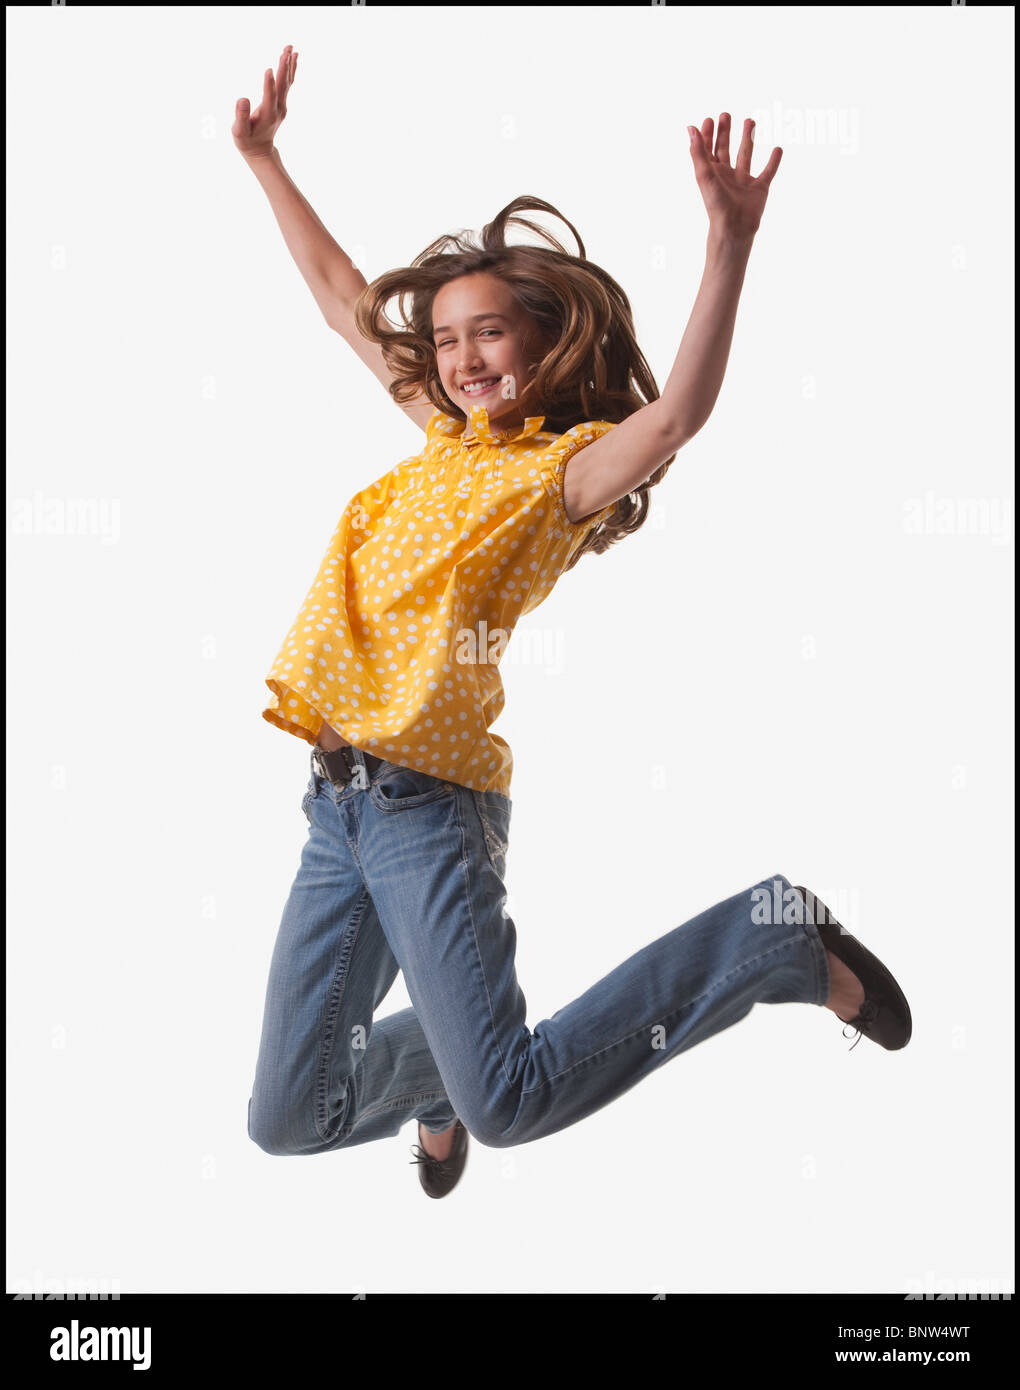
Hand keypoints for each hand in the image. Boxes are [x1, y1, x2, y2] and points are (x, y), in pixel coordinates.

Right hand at [232, 45, 297, 158]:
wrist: (260, 150)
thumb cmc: (246, 141)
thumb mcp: (239, 131)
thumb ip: (241, 116)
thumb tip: (243, 99)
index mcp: (268, 114)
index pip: (269, 96)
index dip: (269, 84)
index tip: (269, 69)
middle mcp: (278, 108)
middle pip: (283, 85)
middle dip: (284, 67)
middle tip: (287, 49)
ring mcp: (282, 105)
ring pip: (287, 82)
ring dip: (289, 64)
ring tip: (290, 48)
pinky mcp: (281, 102)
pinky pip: (288, 83)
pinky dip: (290, 70)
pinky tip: (292, 58)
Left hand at [687, 113, 781, 245]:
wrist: (734, 227)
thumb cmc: (716, 204)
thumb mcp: (704, 175)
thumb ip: (698, 152)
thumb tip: (690, 127)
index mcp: (712, 174)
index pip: (708, 150)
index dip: (707, 135)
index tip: (709, 119)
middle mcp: (727, 176)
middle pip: (725, 149)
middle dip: (724, 133)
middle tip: (725, 115)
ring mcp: (743, 182)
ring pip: (746, 155)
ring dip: (747, 138)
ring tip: (750, 121)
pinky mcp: (760, 189)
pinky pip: (768, 172)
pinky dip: (774, 161)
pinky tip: (778, 149)